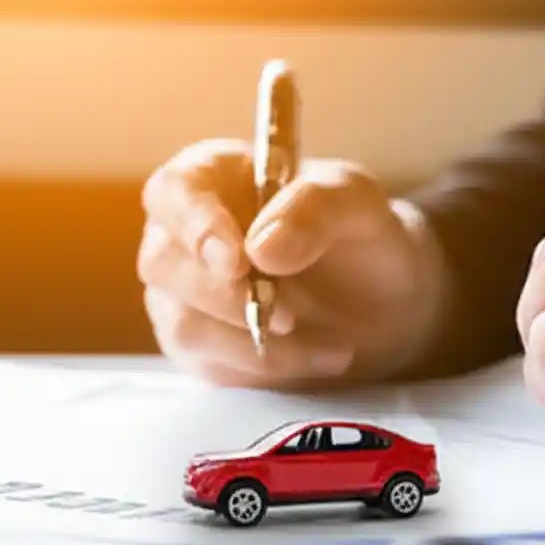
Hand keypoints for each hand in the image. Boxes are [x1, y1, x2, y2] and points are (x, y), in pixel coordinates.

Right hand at [138, 139, 449, 388]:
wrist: (381, 306)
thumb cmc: (359, 235)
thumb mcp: (358, 203)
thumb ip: (315, 207)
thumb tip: (260, 247)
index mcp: (212, 178)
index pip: (172, 192)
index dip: (194, 224)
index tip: (236, 261)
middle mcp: (182, 235)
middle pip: (162, 263)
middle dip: (226, 296)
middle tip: (290, 315)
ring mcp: (182, 295)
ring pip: (183, 324)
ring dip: (257, 342)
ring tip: (331, 345)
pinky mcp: (198, 348)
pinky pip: (209, 365)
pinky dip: (268, 367)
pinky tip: (318, 356)